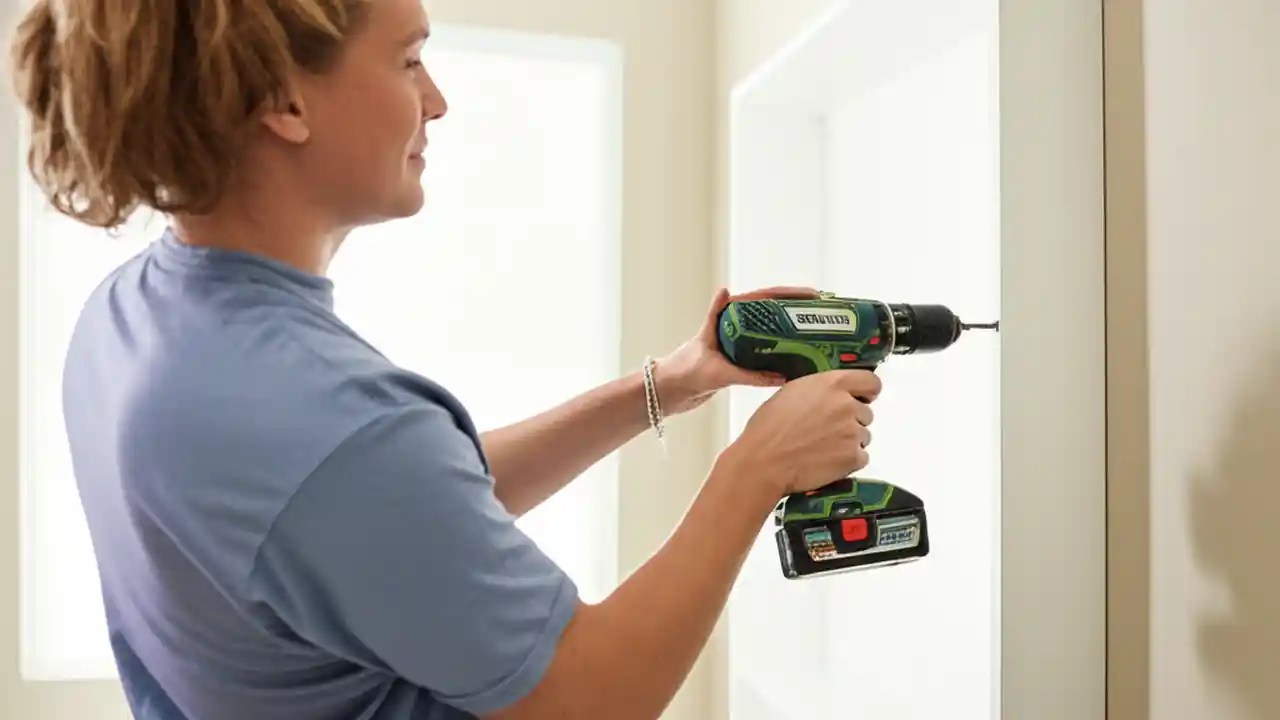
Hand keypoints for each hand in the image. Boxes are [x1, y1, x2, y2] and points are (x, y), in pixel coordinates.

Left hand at [654, 285, 819, 414]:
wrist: (667, 391)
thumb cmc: (684, 372)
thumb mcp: (718, 371)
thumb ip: (746, 373)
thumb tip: (779, 375)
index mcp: (728, 316)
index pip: (764, 298)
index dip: (789, 295)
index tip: (811, 295)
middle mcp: (735, 326)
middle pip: (773, 314)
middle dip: (797, 313)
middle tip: (823, 316)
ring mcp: (739, 344)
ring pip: (772, 336)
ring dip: (793, 337)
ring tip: (819, 338)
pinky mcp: (739, 362)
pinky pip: (766, 358)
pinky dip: (782, 361)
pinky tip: (800, 367)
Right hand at [729, 369, 880, 495]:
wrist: (764, 462)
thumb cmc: (768, 428)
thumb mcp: (791, 392)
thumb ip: (820, 390)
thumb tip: (830, 395)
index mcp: (832, 384)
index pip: (871, 381)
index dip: (866, 392)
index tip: (861, 399)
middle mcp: (847, 405)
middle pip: (866, 413)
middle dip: (851, 421)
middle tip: (828, 430)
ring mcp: (853, 432)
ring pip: (863, 436)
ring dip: (849, 442)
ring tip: (823, 448)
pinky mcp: (853, 457)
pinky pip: (861, 457)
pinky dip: (848, 461)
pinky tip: (827, 461)